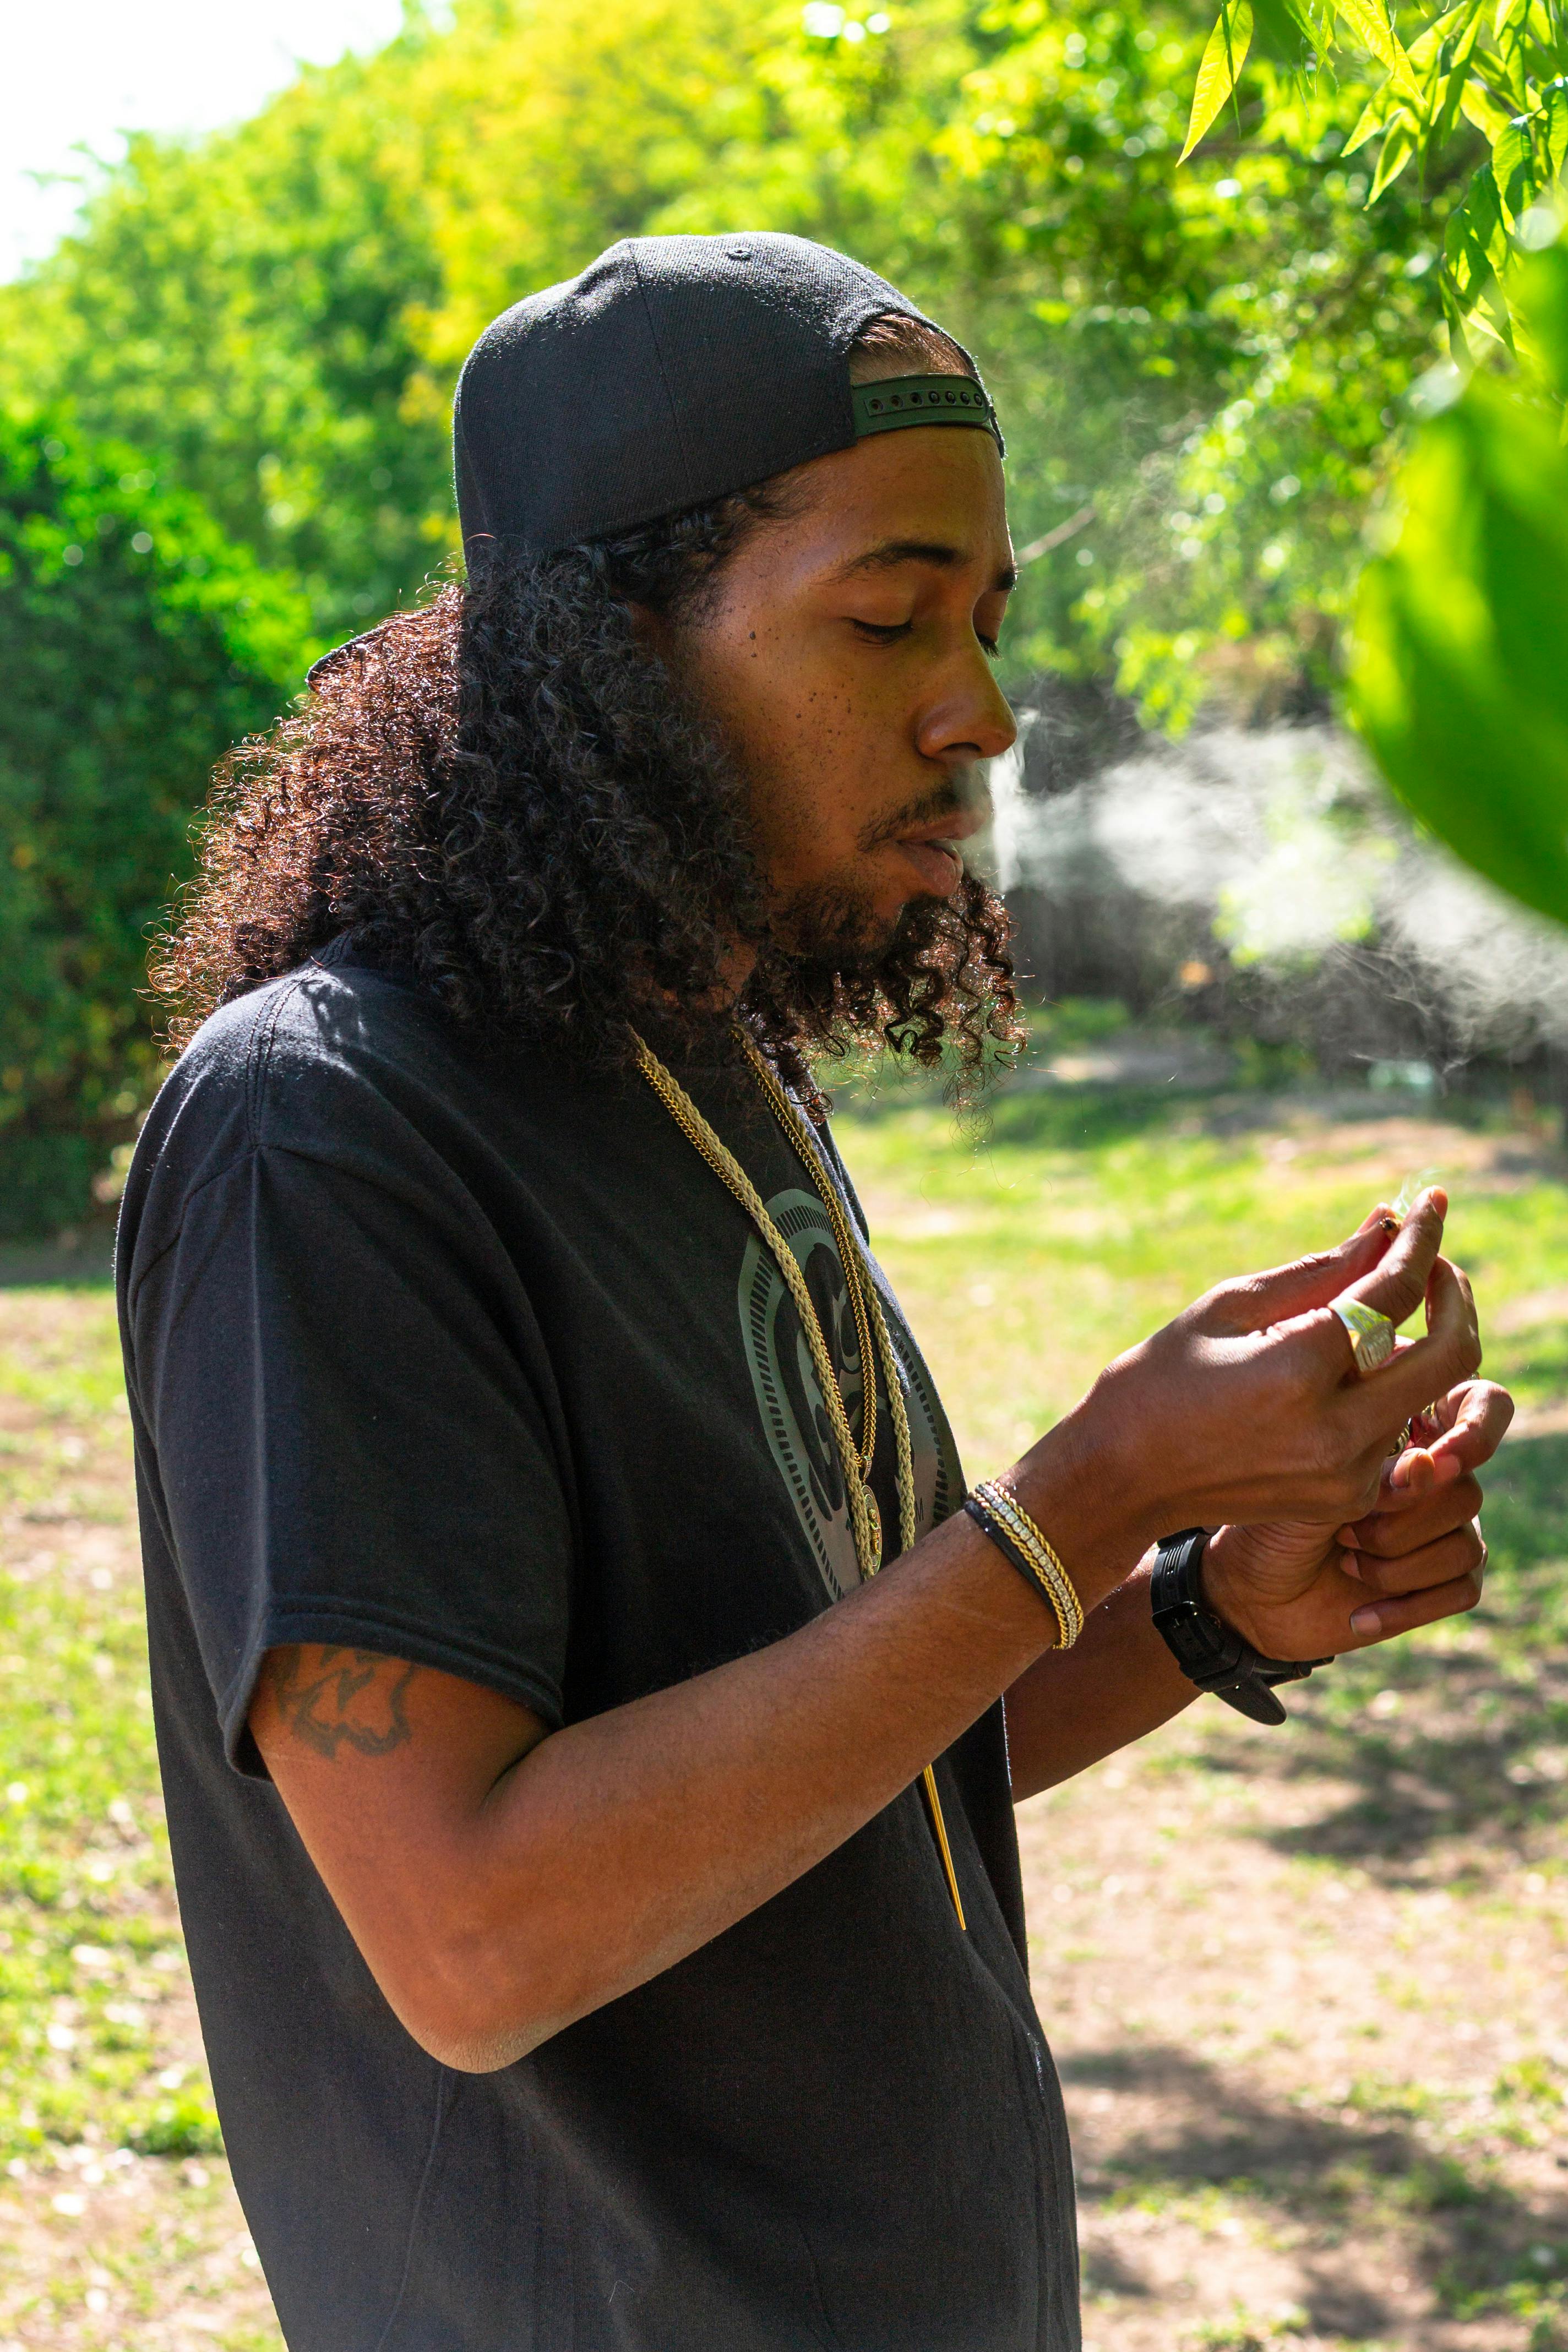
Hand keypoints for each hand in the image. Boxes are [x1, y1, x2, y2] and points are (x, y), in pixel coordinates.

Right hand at [1018, 1187, 1482, 1568]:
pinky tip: (1357, 1366)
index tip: (1431, 1204)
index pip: (1394, 1293)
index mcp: (1296, 1371)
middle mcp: (1335, 1431)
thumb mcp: (1228, 1308)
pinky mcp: (1348, 1500)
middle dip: (1453, 1296)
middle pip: (1450, 1354)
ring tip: (1386, 1305)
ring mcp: (1347, 1475)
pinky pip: (1398, 1431)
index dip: (1419, 1242)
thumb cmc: (1160, 1379)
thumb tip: (1385, 1227)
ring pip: (1427, 1392)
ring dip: (1420, 1342)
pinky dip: (1389, 1390)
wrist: (1123, 1480)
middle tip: (1432, 1260)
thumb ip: (1319, 1271)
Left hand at [1200, 1377, 1511, 1659]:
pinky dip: (1406, 1606)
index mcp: (1409, 1429)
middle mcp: (1437, 1475)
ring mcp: (1445, 1528)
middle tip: (1343, 1531)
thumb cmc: (1275, 1520)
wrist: (1253, 1593)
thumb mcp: (1313, 1483)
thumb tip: (1431, 1464)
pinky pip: (1462, 1590)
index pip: (1479, 1402)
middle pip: (1466, 1490)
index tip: (1441, 1457)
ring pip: (1465, 1545)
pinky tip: (1359, 1613)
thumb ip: (1374, 1466)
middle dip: (1399, 1522)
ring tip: (1345, 1561)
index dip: (1476, 1425)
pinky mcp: (1446, 1581)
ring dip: (1394, 1566)